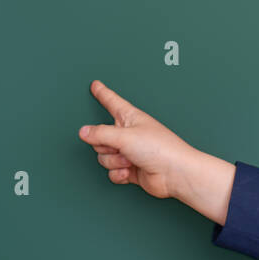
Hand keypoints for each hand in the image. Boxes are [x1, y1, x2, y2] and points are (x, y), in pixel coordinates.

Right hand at [77, 80, 195, 199]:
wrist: (174, 174)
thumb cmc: (159, 148)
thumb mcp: (124, 136)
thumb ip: (100, 134)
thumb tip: (84, 132)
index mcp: (130, 118)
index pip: (112, 102)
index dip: (103, 94)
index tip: (96, 85)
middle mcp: (129, 134)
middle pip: (100, 138)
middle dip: (106, 146)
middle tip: (120, 148)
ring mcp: (130, 152)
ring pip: (104, 157)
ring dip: (115, 161)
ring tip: (130, 160)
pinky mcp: (131, 169)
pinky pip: (112, 171)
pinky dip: (119, 174)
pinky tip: (129, 172)